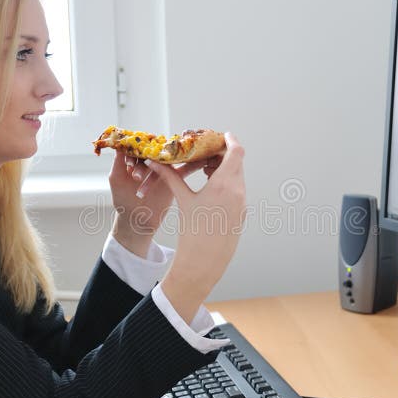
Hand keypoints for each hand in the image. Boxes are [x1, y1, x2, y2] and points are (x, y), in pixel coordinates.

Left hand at [108, 151, 206, 256]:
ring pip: (170, 158)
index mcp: (136, 157)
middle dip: (152, 159)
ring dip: (175, 157)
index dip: (136, 152)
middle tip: (141, 175)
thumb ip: (118, 162)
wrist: (137, 220)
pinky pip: (185, 169)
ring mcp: (163, 168)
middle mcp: (150, 160)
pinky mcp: (174, 177)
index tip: (131, 167)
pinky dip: (194, 164)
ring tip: (185, 153)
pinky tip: (203, 160)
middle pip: (156, 150)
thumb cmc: (123, 199)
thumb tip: (120, 143)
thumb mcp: (116, 179)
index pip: (139, 147)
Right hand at [150, 133, 246, 322]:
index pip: (235, 151)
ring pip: (237, 175)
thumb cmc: (192, 233)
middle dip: (222, 154)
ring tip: (204, 170)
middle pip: (237, 162)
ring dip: (224, 169)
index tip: (221, 135)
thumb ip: (170, 177)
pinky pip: (237, 189)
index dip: (230, 140)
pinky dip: (227, 182)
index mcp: (224, 184)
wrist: (203, 263)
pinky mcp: (242, 213)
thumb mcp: (183, 201)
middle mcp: (238, 191)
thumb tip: (155, 161)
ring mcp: (242, 203)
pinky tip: (210, 187)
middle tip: (205, 152)